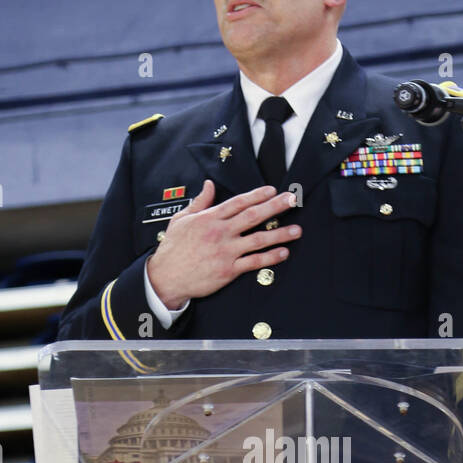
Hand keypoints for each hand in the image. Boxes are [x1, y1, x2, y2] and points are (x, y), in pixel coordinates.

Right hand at [146, 180, 301, 308]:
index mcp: (210, 218)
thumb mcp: (181, 220)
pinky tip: (283, 252)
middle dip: (275, 207)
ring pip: (258, 239)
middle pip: (253, 216)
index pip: (238, 202)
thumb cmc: (173, 249)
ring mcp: (226, 251)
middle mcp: (221, 232)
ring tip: (296, 230)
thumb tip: (209, 185)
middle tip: (292, 200)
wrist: (166, 277)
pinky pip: (254, 262)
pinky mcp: (229, 270)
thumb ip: (199, 202)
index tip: (273, 190)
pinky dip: (270, 257)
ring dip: (280, 234)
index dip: (257, 195)